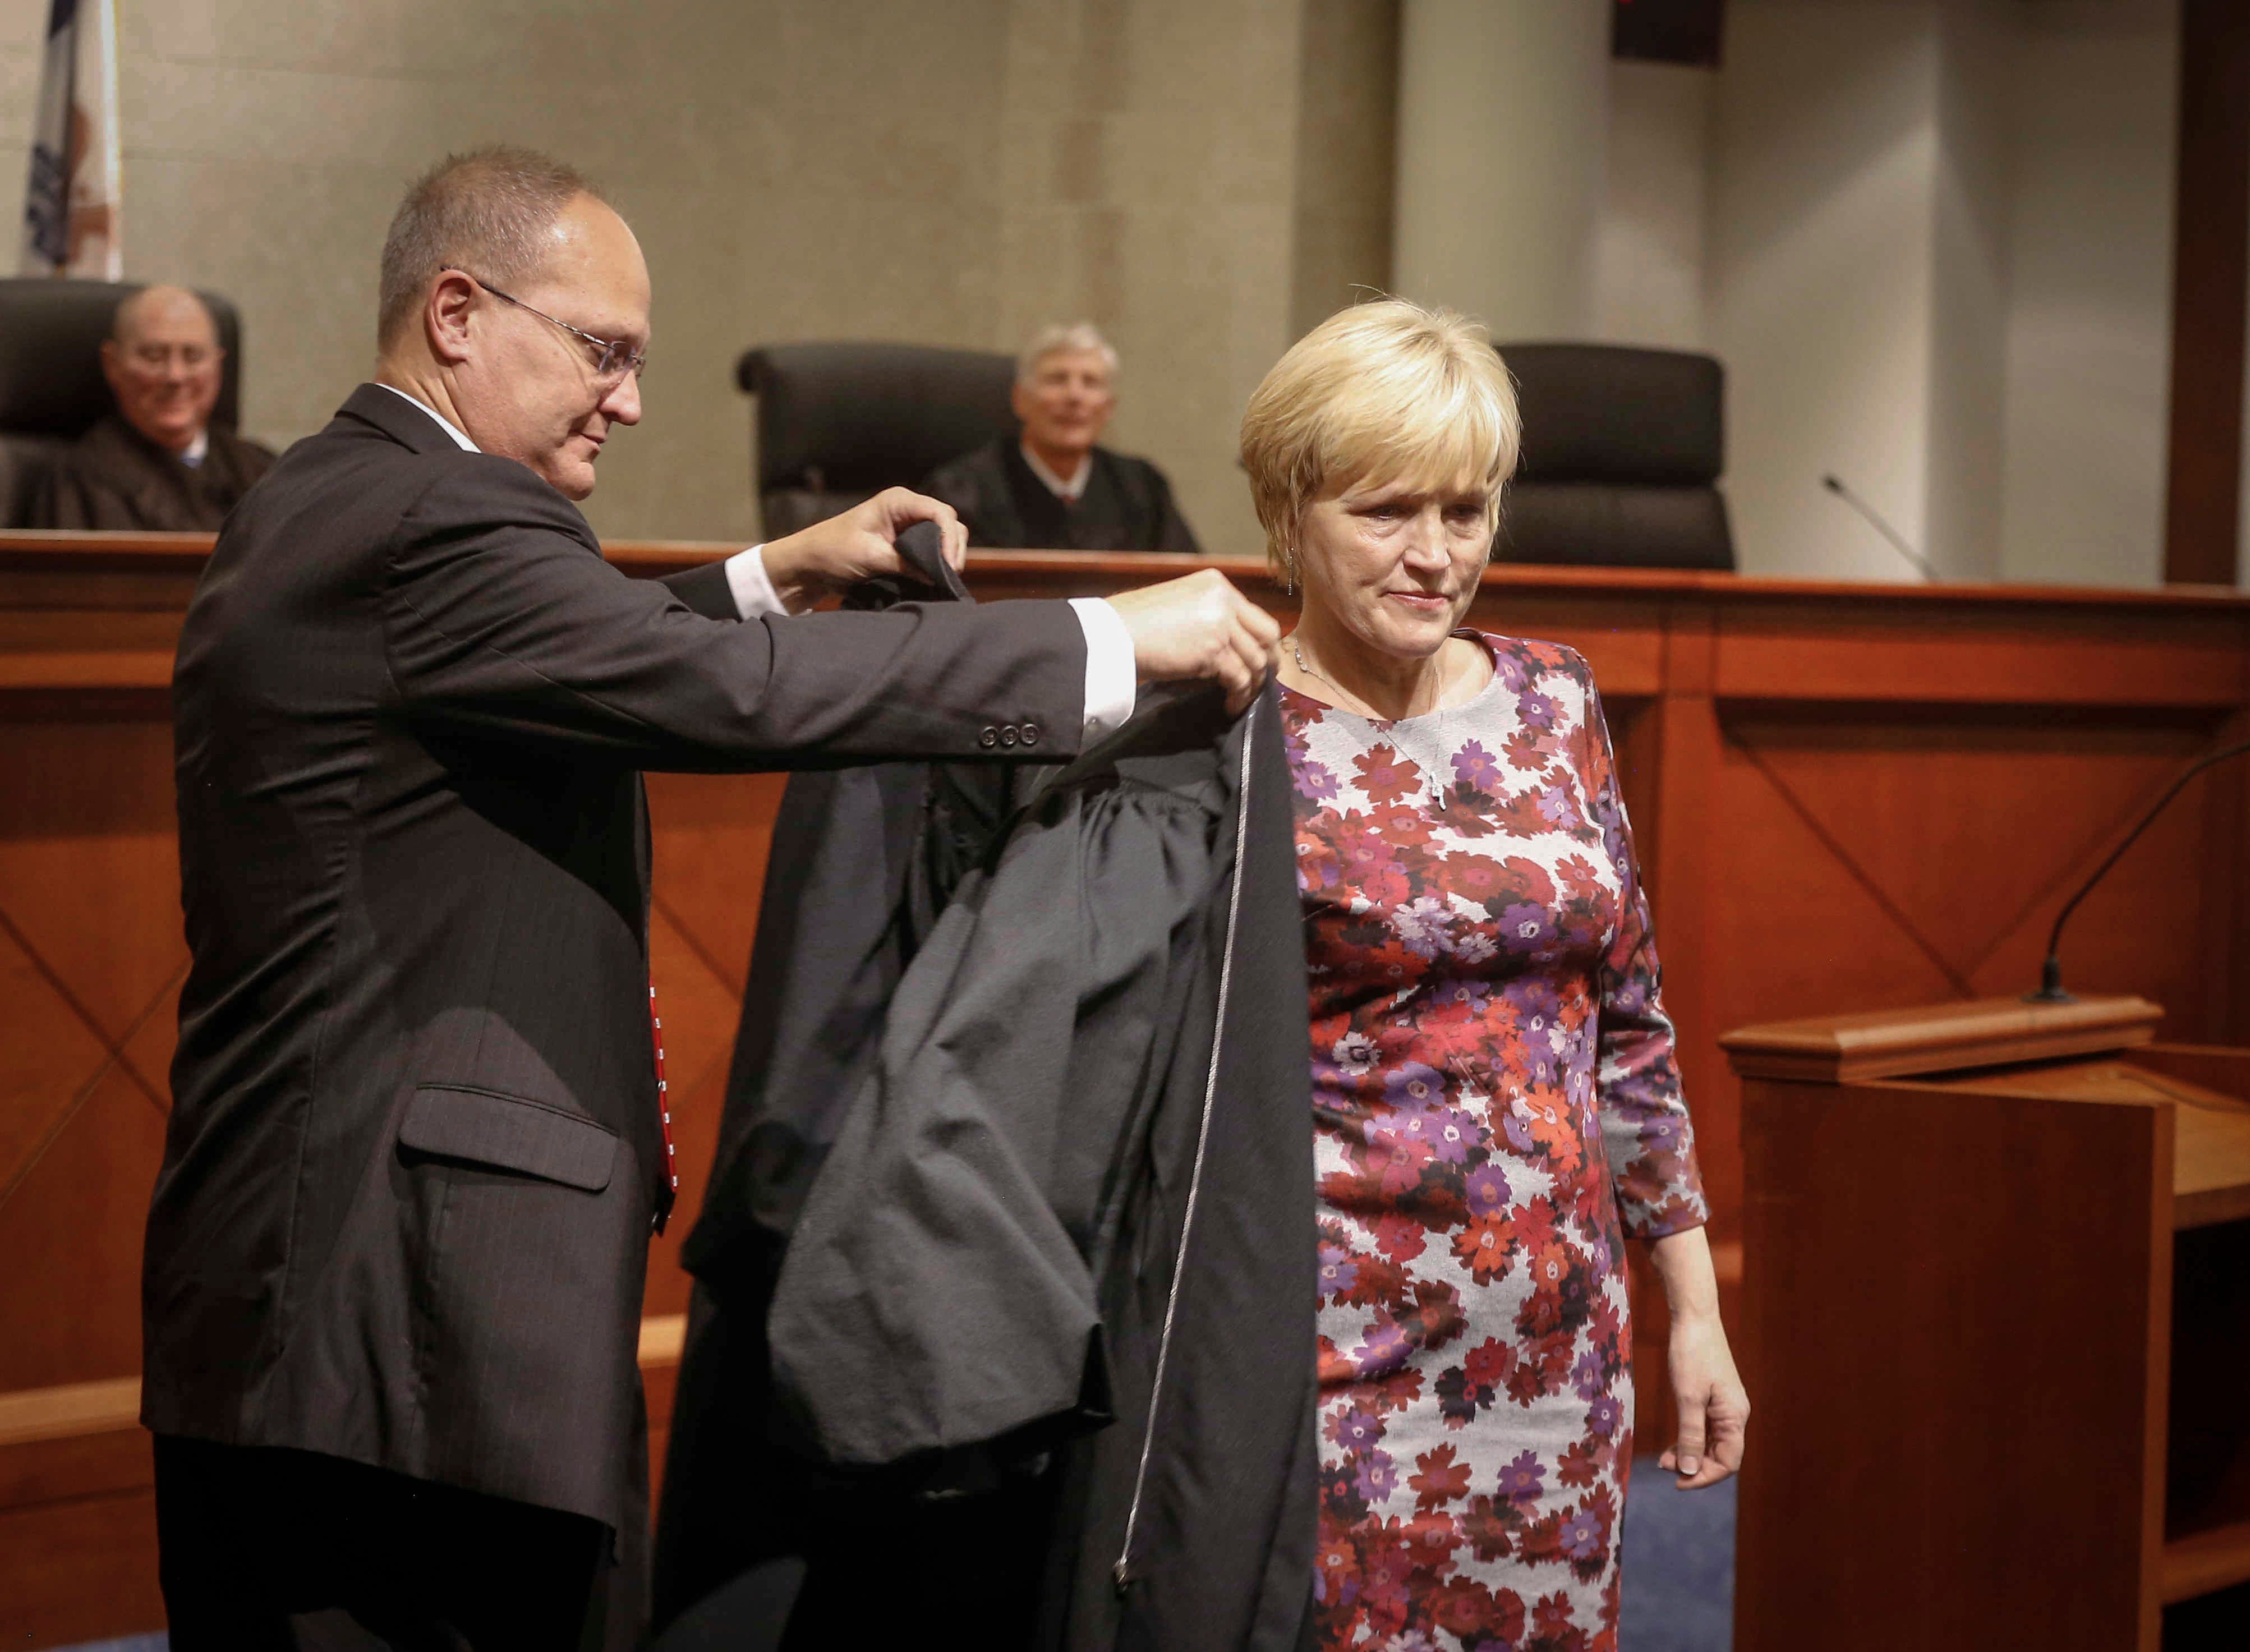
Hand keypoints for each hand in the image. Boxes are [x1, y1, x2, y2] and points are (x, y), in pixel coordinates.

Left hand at [760, 487, 968, 611]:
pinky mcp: (904, 544)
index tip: (949, 566)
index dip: (950, 539)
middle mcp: (906, 509)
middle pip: (948, 523)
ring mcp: (906, 526)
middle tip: (950, 577)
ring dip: (948, 556)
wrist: (808, 564)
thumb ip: (907, 563)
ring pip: (944, 536)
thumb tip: (938, 575)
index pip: (940, 513)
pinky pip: (931, 550)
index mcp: (897, 501)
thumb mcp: (870, 557)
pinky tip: (936, 579)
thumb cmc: (831, 551)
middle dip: (953, 548)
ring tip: (945, 580)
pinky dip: (938, 563)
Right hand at [1104, 569, 1280, 714]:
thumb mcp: (1178, 606)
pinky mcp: (1213, 650)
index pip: (1254, 614)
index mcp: (1216, 584)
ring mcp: (1220, 624)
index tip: (1258, 660)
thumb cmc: (1134, 623)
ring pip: (1256, 660)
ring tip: (1240, 699)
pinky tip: (1230, 705)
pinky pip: (1240, 678)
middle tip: (1261, 682)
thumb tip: (1230, 644)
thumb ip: (1208, 616)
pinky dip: (1239, 695)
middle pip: (1266, 634)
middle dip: (1268, 661)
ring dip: (1251, 684)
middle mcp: (1223, 599)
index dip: (1261, 642)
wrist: (1111, 634)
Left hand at [1660, 1311, 1748, 1488]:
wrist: (1694, 1318)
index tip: (1678, 1482)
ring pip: (1711, 1443)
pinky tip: (1672, 1445)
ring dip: (1689, 1454)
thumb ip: (1690, 1435)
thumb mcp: (1687, 1398)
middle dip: (1694, 1466)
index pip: (1728, 1462)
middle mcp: (1734, 1415)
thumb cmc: (1691, 1355)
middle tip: (1664, 1467)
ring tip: (1664, 1460)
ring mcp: (1724, 1406)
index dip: (1704, 1476)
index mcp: (1735, 1417)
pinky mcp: (1713, 1398)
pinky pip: (1705, 1428)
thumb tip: (1689, 1471)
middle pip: (1720, 1455)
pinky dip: (1689, 1438)